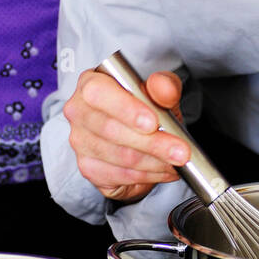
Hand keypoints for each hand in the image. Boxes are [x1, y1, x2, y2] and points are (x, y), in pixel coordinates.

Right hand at [63, 68, 190, 203]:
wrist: (139, 135)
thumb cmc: (143, 107)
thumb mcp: (158, 92)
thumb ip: (163, 86)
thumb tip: (165, 88)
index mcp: (90, 83)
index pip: (99, 93)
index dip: (126, 108)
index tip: (153, 122)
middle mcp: (79, 112)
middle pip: (111, 130)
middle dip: (152, 143)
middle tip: (180, 151)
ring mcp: (80, 142)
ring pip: (120, 156)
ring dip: (155, 162)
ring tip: (177, 161)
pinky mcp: (88, 168)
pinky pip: (120, 176)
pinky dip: (148, 176)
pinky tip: (163, 170)